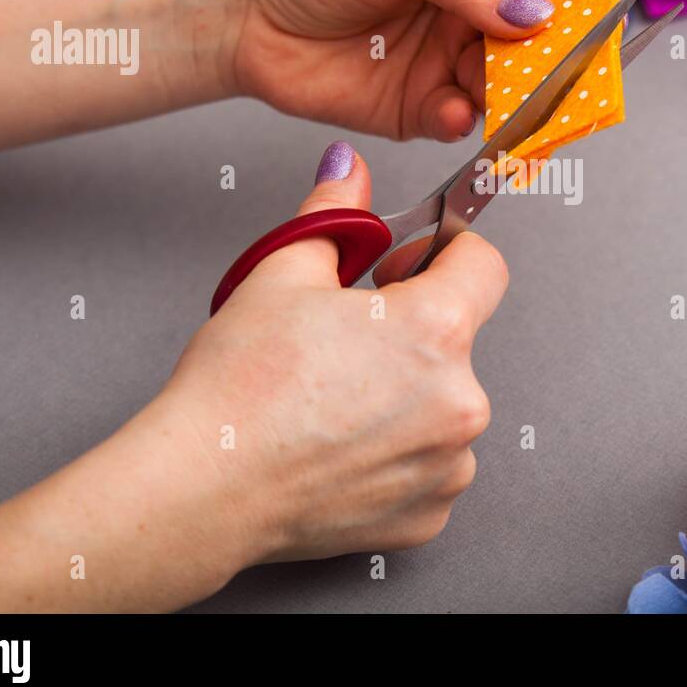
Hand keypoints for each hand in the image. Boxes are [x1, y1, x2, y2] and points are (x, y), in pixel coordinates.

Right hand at [163, 140, 508, 561]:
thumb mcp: (283, 272)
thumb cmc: (238, 389)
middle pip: (455, 341)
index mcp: (438, 330)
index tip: (408, 266)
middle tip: (343, 342)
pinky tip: (339, 449)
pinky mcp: (429, 515)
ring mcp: (450, 465)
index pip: (485, 265)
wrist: (201, 490)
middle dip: (409, 332)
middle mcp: (462, 401)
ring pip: (442, 407)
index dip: (443, 254)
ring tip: (333, 403)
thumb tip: (349, 171)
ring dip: (405, 397)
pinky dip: (395, 456)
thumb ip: (335, 213)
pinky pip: (428, 466)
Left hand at [230, 0, 554, 142]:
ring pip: (507, 83)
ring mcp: (448, 56)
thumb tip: (535, 11)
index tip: (594, 12)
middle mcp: (470, 2)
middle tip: (560, 70)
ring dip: (515, 95)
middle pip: (535, 34)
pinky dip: (467, 120)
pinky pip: (463, 118)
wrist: (237, 12)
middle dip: (550, 55)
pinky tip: (454, 109)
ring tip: (511, 99)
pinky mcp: (421, 105)